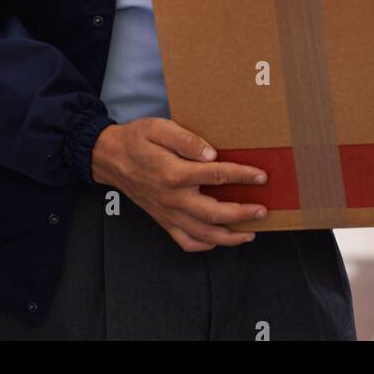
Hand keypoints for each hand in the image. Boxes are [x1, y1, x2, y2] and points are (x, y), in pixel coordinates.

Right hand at [89, 118, 269, 250]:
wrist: (110, 158)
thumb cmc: (137, 139)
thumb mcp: (159, 127)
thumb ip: (186, 139)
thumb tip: (212, 153)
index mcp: (173, 173)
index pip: (216, 176)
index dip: (242, 176)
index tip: (261, 175)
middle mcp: (172, 198)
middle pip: (214, 212)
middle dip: (242, 213)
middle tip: (263, 210)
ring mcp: (168, 213)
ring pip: (203, 234)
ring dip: (230, 237)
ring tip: (250, 233)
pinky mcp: (164, 221)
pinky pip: (186, 242)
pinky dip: (205, 245)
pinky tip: (219, 240)